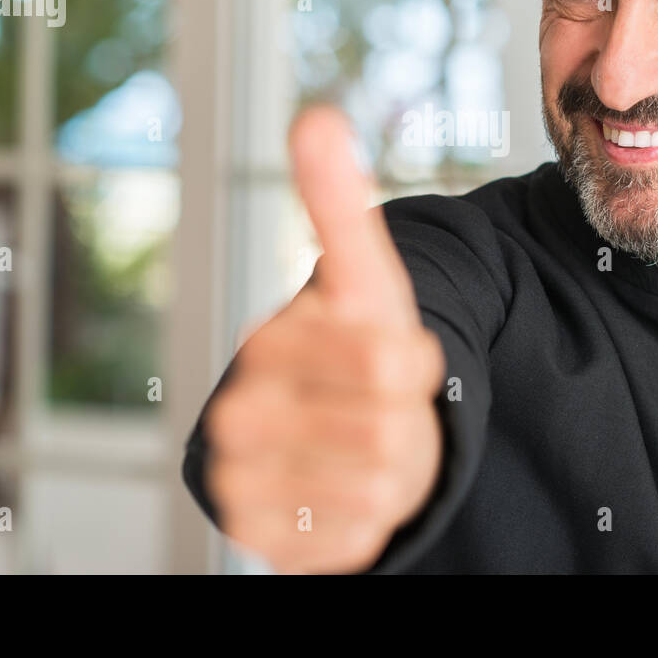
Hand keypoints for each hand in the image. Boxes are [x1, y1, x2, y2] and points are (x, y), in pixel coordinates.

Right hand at [204, 106, 445, 572]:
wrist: (331, 437)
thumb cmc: (354, 348)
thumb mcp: (362, 276)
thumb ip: (337, 203)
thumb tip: (316, 117)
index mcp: (266, 344)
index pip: (386, 358)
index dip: (416, 361)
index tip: (400, 356)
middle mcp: (241, 415)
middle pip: (387, 424)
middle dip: (407, 417)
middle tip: (386, 407)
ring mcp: (246, 482)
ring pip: (382, 484)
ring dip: (399, 466)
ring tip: (371, 445)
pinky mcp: (261, 541)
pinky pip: (359, 536)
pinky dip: (375, 516)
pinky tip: (353, 489)